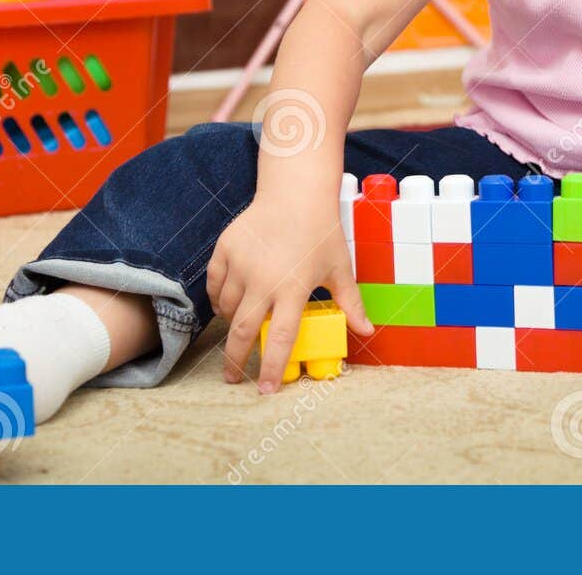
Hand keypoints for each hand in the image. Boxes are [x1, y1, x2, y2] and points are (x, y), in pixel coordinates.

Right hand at [206, 189, 372, 393]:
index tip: (265, 390)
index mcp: (293, 288)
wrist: (296, 191)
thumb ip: (351, 302)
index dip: (272, 368)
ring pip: (225, 308)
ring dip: (231, 324)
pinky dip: (218, 298)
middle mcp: (263, 279)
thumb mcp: (340, 268)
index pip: (280, 338)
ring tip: (239, 328)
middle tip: (233, 378)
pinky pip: (214, 284)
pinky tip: (227, 303)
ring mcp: (240, 263)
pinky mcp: (225, 249)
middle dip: (235, 360)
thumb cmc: (322, 231)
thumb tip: (367, 331)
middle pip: (242, 331)